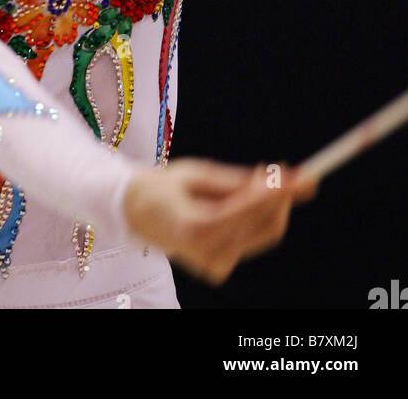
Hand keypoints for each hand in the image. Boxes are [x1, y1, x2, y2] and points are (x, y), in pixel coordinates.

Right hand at [122, 157, 318, 284]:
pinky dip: (256, 218)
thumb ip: (237, 180)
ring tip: (257, 178)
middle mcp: (208, 252)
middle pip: (266, 226)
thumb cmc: (164, 187)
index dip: (279, 192)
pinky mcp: (219, 269)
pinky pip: (252, 240)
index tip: (304, 176)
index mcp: (196, 227)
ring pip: (264, 234)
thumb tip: (278, 177)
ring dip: (269, 205)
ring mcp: (215, 265)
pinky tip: (240, 200)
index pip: (249, 209)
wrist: (135, 214)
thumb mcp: (197, 173)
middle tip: (287, 170)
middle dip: (282, 197)